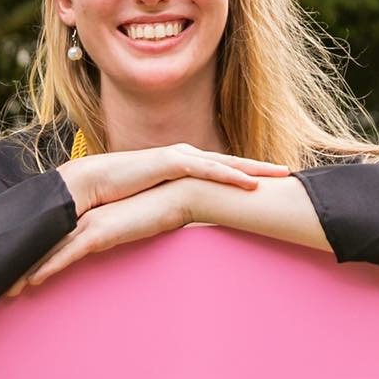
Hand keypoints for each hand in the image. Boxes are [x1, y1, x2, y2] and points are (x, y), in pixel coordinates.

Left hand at [7, 180, 196, 293]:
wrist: (175, 195)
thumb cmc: (157, 210)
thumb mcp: (128, 225)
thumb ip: (113, 233)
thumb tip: (106, 243)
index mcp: (86, 215)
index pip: (51, 237)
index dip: (31, 254)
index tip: (14, 270)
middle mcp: (81, 217)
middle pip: (42, 244)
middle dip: (18, 266)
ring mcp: (88, 224)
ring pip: (48, 252)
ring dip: (25, 272)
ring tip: (7, 290)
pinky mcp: (98, 232)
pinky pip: (67, 255)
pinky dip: (48, 268)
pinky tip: (32, 282)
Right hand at [58, 143, 286, 215]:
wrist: (91, 185)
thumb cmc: (116, 195)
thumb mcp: (151, 202)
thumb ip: (169, 207)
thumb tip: (181, 222)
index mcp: (180, 166)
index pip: (219, 170)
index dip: (244, 174)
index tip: (269, 180)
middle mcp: (184, 157)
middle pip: (231, 163)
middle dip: (260, 167)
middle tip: (287, 172)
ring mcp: (179, 157)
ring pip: (226, 163)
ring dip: (255, 168)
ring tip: (280, 175)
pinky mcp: (172, 162)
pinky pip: (209, 169)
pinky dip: (232, 175)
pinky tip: (252, 182)